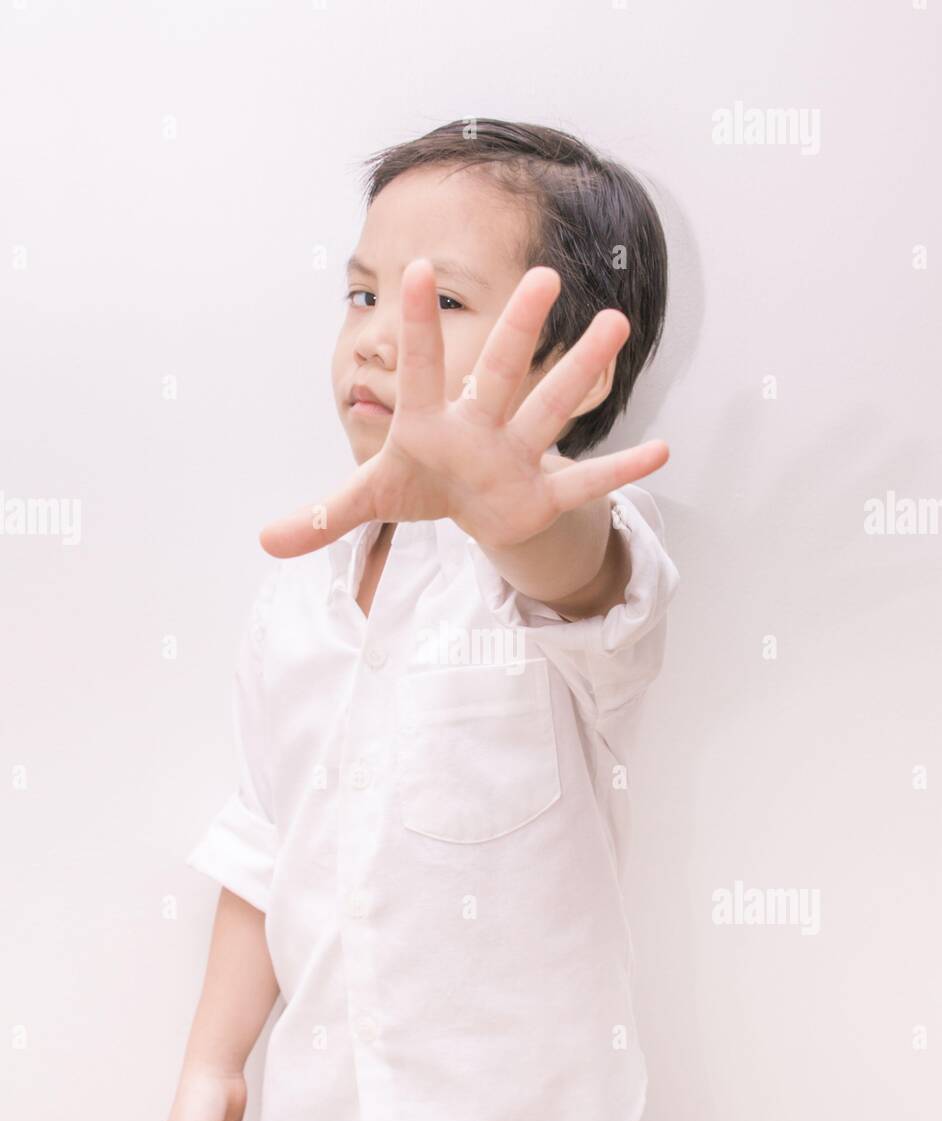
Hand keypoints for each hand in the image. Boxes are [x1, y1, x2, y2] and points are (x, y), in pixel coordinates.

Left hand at [259, 259, 667, 557]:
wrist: (469, 507)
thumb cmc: (422, 484)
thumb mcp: (372, 499)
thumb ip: (321, 516)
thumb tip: (262, 541)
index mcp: (431, 423)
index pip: (421, 369)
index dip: (414, 326)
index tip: (410, 269)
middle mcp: (479, 426)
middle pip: (501, 373)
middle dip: (520, 330)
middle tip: (542, 276)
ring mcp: (516, 457)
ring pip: (552, 409)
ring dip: (582, 371)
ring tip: (615, 323)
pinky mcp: (541, 494)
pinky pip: (584, 483)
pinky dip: (620, 471)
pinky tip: (662, 451)